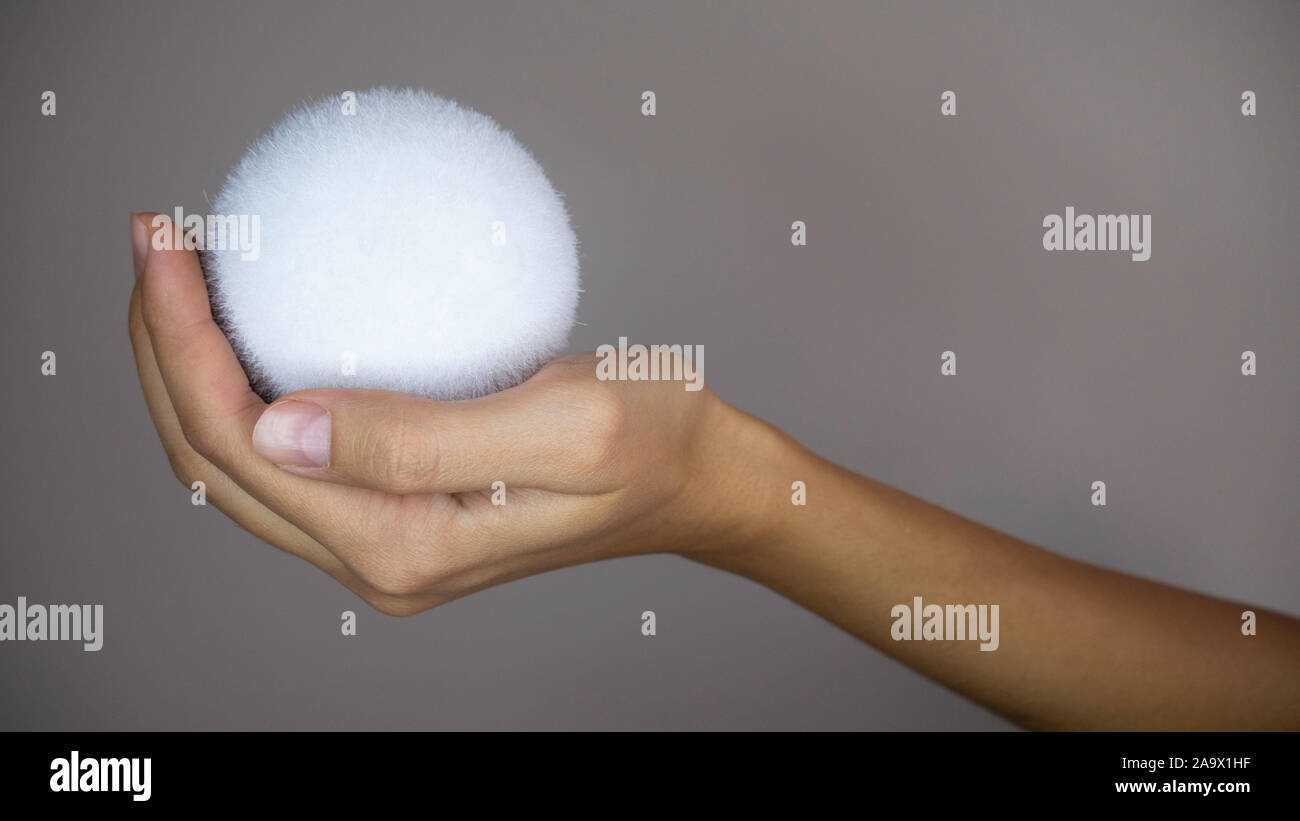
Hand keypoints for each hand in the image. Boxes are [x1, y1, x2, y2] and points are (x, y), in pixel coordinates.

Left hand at [127, 212, 780, 614]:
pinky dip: (247, 386)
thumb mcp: (564, 426)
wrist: (697, 480)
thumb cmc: (652, 443)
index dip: (179, 344)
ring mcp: (383, 543)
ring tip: (184, 274)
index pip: (240, 447)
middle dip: (161, 351)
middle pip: (214, 463)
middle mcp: (377, 560)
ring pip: (239, 466)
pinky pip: (290, 456)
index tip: (170, 245)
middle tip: (160, 242)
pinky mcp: (397, 513)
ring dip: (191, 371)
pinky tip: (254, 320)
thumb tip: (277, 426)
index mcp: (402, 547)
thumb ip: (419, 440)